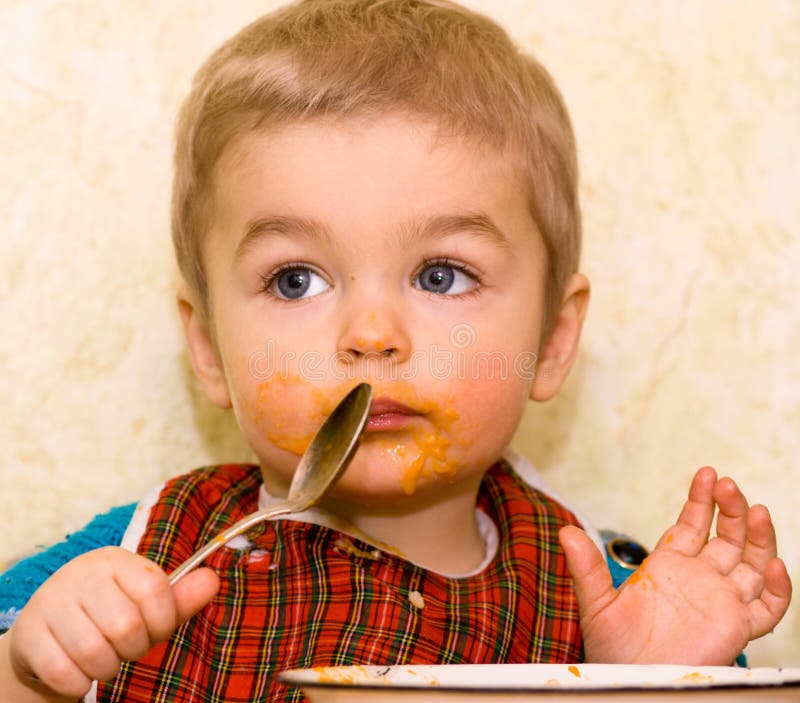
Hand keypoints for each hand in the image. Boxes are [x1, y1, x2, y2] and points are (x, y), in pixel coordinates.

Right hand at [6, 546, 218, 697]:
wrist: (47, 634)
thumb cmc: (109, 616)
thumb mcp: (146, 604)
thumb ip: (181, 597)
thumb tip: (213, 580)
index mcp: (116, 560)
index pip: (156, 589)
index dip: (164, 620)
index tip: (157, 630)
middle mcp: (81, 573)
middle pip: (126, 625)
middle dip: (134, 649)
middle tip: (125, 648)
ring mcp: (51, 601)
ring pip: (94, 652)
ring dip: (106, 669)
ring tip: (104, 660)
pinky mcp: (28, 633)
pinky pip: (63, 672)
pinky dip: (79, 684)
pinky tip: (79, 674)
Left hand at [559, 467, 791, 663]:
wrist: (630, 681)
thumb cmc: (613, 649)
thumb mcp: (595, 603)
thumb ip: (586, 567)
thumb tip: (565, 531)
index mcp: (669, 566)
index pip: (691, 524)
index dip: (701, 499)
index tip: (707, 474)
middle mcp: (699, 579)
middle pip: (725, 537)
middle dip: (730, 510)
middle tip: (730, 485)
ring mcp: (720, 602)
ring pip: (751, 564)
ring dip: (758, 538)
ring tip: (757, 511)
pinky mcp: (736, 628)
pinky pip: (766, 607)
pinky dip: (777, 587)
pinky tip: (774, 564)